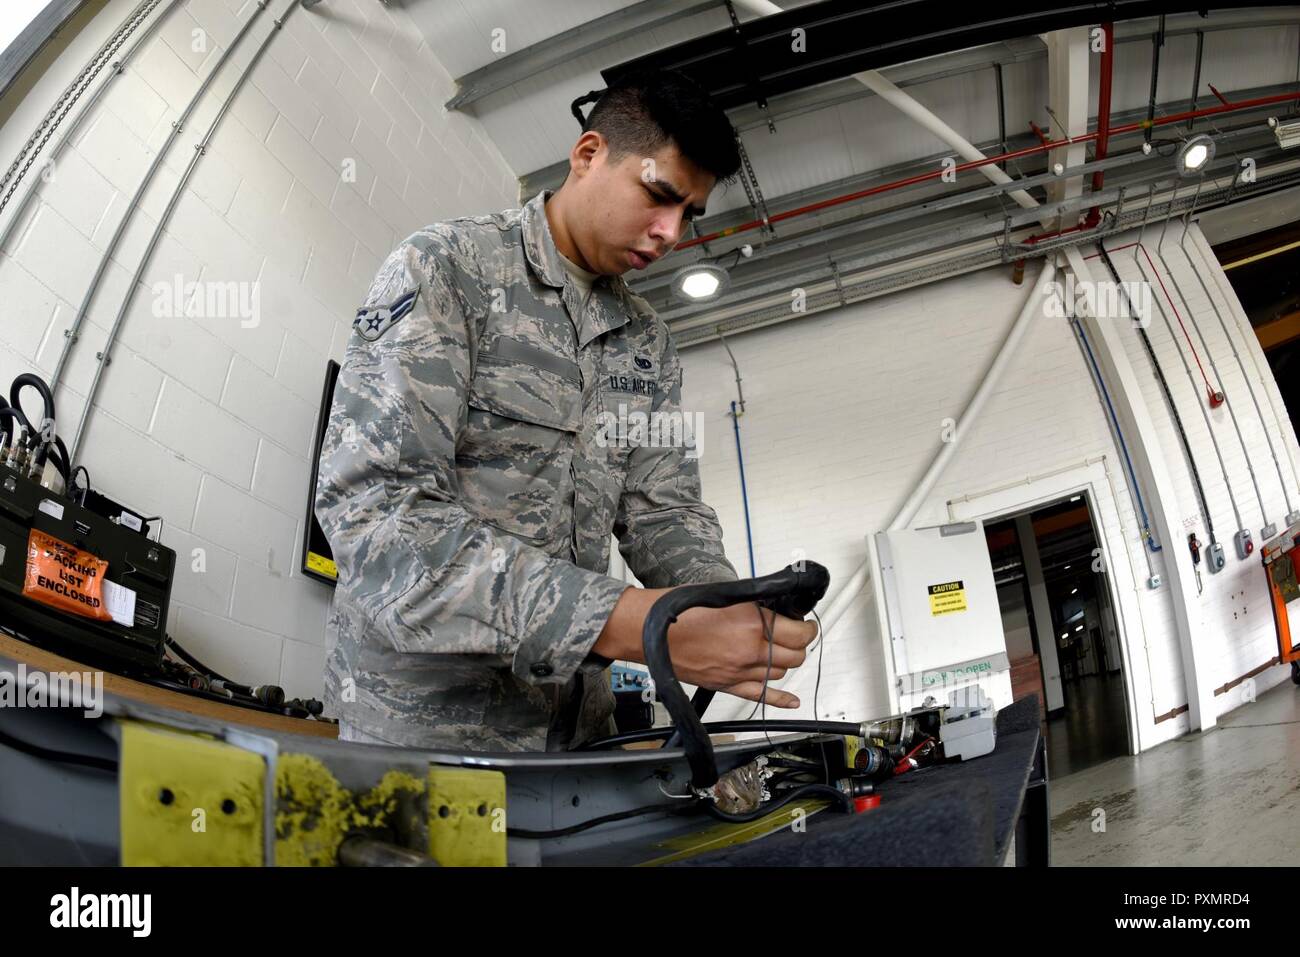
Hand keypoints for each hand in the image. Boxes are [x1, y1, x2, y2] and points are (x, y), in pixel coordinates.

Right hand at [593, 587, 817, 707]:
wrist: (649, 630)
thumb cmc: (677, 608)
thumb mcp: (724, 593)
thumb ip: (753, 604)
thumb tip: (774, 607)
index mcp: (751, 622)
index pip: (799, 632)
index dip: (807, 627)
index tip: (805, 623)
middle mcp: (749, 649)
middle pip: (795, 655)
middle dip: (799, 644)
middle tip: (795, 634)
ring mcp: (738, 671)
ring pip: (780, 674)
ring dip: (784, 662)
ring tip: (779, 651)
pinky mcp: (726, 684)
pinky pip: (760, 696)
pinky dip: (780, 699)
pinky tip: (791, 700)